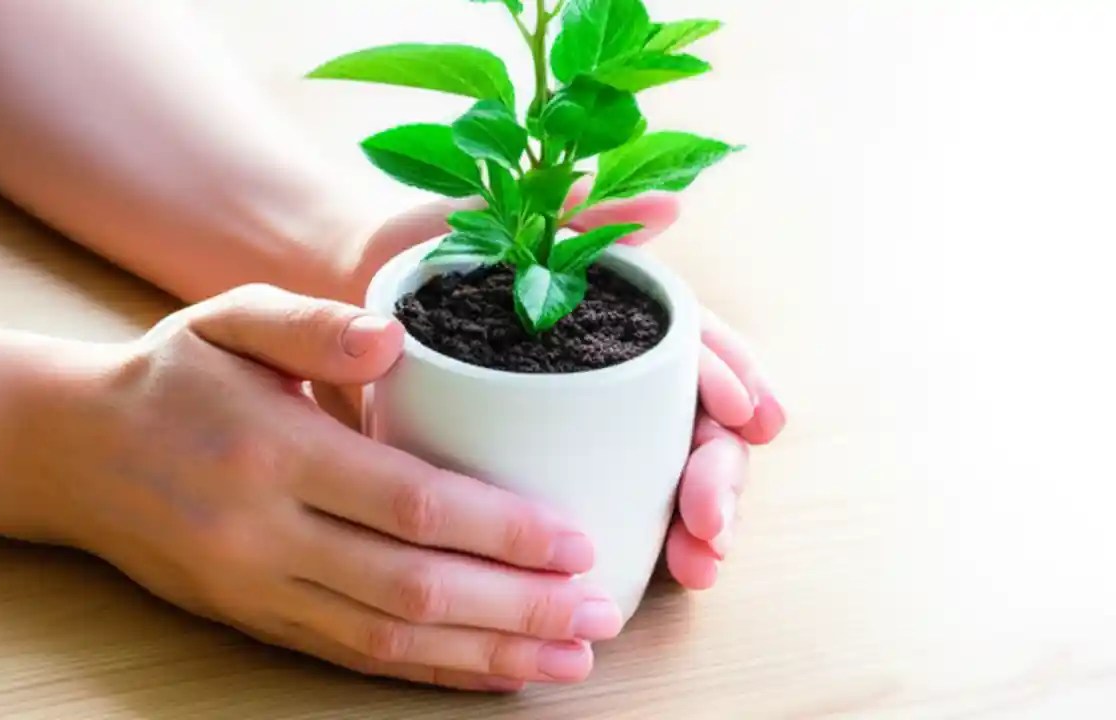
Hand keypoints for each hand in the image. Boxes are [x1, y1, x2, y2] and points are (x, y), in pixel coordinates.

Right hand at [55, 285, 625, 691]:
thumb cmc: (171, 374)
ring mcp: (258, 588)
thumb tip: (394, 338)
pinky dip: (429, 671)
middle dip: (518, 608)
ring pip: (389, 637)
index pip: (409, 503)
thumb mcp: (230, 316)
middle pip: (412, 586)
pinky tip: (490, 673)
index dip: (500, 530)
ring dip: (488, 655)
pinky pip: (353, 657)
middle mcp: (266, 532)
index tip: (575, 540)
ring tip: (570, 660)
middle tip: (601, 615)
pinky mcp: (254, 620)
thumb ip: (312, 322)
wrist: (71, 452)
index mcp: (274, 449)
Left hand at [341, 187, 786, 590]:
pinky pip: (623, 499)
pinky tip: (665, 569)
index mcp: (624, 311)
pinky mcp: (563, 457)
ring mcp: (598, 415)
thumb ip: (581, 212)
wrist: (363, 287)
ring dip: (701, 518)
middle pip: (701, 420)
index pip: (701, 347)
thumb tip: (671, 206)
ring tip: (701, 562)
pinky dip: (650, 534)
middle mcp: (623, 367)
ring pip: (674, 469)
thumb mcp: (505, 217)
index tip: (751, 419)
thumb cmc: (440, 246)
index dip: (734, 381)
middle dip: (720, 472)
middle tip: (714, 520)